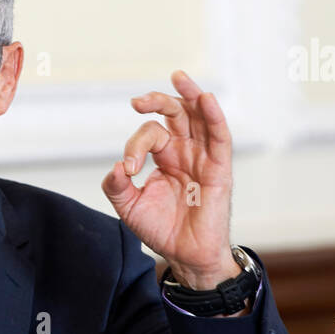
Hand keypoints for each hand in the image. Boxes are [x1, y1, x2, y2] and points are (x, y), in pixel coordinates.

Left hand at [101, 70, 236, 289]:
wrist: (185, 256)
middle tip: (137, 101)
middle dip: (158, 101)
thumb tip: (115, 167)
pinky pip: (220, 138)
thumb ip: (116, 187)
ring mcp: (203, 158)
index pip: (150, 134)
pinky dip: (214, 117)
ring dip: (190, 95)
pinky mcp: (219, 169)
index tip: (127, 169)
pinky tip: (205, 98)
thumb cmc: (161, 230)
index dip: (135, 145)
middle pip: (176, 114)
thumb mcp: (129, 207)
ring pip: (200, 118)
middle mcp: (185, 151)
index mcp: (165, 156)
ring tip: (179, 77)